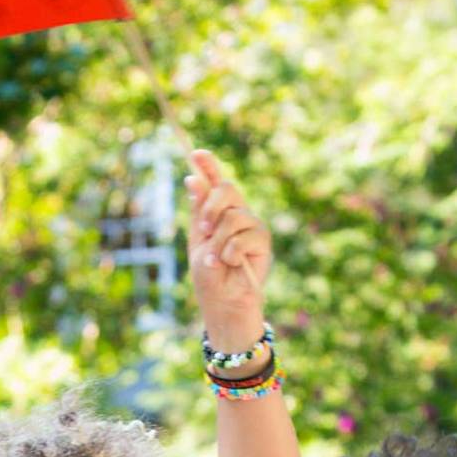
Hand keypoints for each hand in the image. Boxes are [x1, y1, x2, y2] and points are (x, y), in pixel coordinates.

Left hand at [186, 149, 271, 351]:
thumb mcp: (198, 240)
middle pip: (228, 188)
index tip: (196, 153)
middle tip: (203, 229)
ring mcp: (252, 227)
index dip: (208, 165)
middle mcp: (237, 214)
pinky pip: (245, 237)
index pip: (214, 182)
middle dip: (211, 206)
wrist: (222, 303)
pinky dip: (230, 253)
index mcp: (217, 212)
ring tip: (216, 260)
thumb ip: (199, 210)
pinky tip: (230, 265)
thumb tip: (193, 178)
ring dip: (219, 241)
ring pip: (234, 216)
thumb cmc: (208, 275)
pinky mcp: (263, 242)